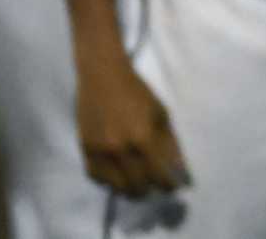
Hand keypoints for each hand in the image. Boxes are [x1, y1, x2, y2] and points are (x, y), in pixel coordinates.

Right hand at [74, 53, 188, 196]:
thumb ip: (170, 144)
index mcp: (143, 139)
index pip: (159, 176)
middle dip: (149, 190)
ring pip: (116, 187)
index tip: (173, 186)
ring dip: (129, 188)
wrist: (103, 77)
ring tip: (137, 183)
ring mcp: (100, 151)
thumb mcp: (161, 114)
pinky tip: (117, 175)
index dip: (168, 185)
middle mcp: (120, 149)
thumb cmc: (137, 93)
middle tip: (154, 185)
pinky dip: (108, 181)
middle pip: (137, 187)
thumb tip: (179, 170)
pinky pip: (97, 177)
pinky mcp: (86, 149)